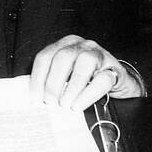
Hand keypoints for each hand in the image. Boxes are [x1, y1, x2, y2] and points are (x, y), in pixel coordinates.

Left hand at [28, 35, 143, 111]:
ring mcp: (99, 54)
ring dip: (72, 87)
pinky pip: (102, 79)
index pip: (45, 57)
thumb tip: (37, 102)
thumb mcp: (66, 78)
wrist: (116, 82)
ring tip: (65, 105)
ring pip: (84, 62)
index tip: (35, 99)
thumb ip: (52, 83)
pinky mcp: (114, 68)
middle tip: (51, 104)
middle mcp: (81, 45)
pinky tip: (78, 106)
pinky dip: (88, 94)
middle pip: (63, 57)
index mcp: (64, 45)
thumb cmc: (86, 81)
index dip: (37, 78)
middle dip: (53, 83)